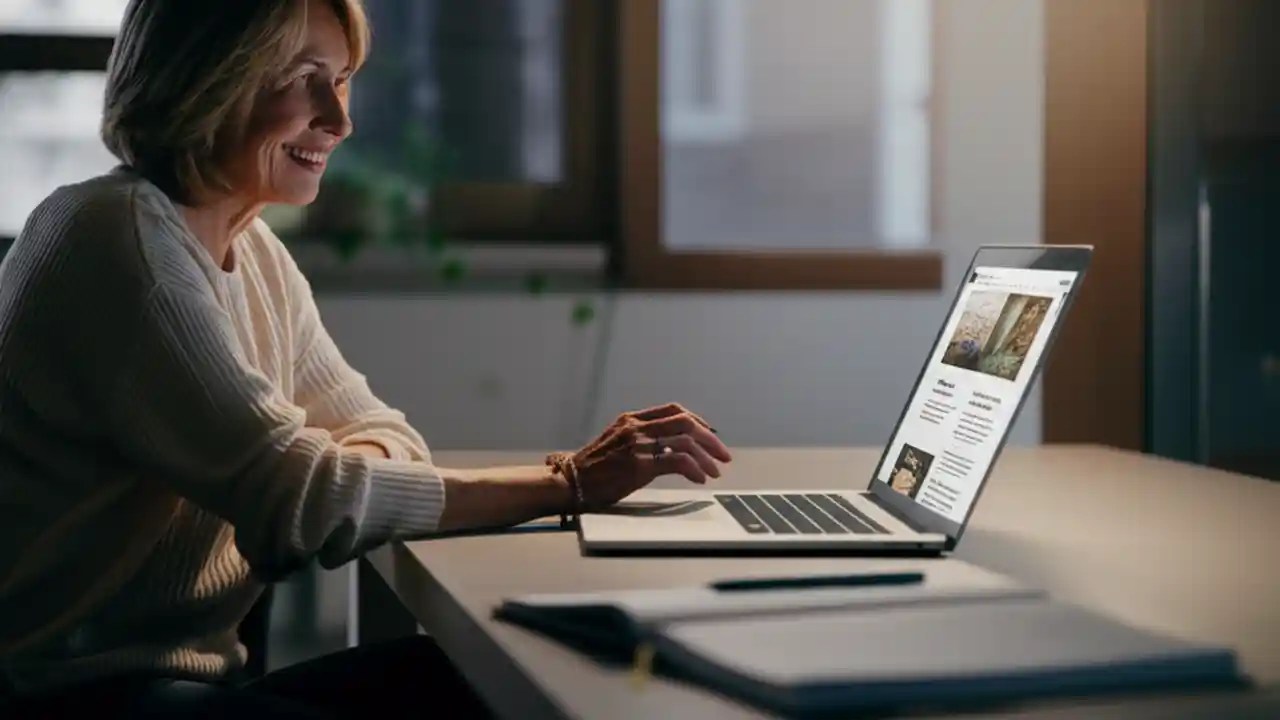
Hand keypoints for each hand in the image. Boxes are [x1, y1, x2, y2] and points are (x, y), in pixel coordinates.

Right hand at [565, 403, 731, 511]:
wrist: (571, 482)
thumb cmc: (595, 468)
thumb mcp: (618, 443)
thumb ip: (643, 440)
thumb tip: (674, 449)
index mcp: (632, 419)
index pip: (674, 410)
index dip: (698, 420)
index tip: (710, 435)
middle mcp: (636, 427)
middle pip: (685, 421)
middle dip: (709, 438)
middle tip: (723, 454)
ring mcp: (637, 444)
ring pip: (684, 441)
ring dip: (705, 456)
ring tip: (715, 471)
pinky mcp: (638, 465)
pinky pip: (676, 461)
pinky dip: (693, 469)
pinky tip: (699, 478)